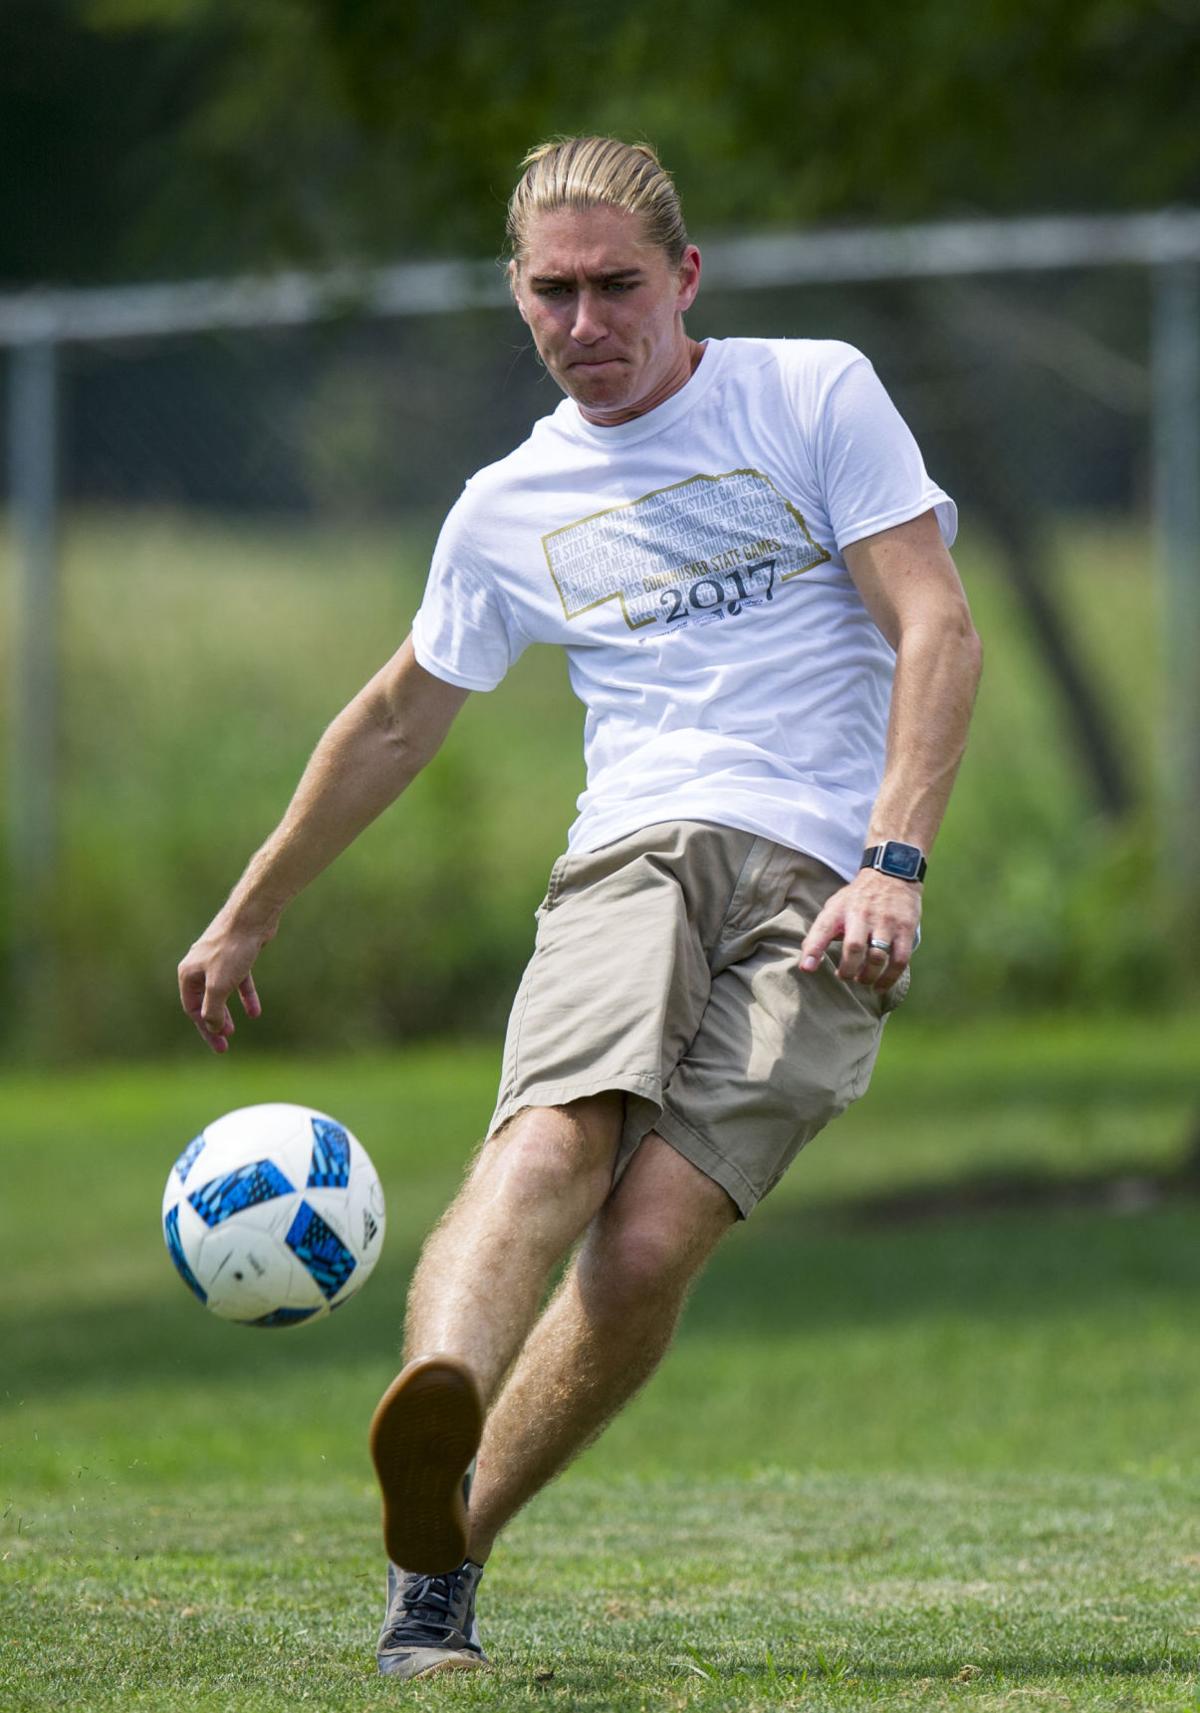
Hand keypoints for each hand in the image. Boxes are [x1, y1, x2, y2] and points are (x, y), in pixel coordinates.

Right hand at [177, 911, 272, 1054]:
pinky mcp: (237, 956)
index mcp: (188, 974)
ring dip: (227, 1011)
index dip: (205, 1028)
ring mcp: (218, 961)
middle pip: (204, 1002)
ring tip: (234, 1029)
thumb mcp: (218, 986)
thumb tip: (213, 1027)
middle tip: (225, 1042)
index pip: (192, 1009)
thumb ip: (213, 1009)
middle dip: (214, 1022)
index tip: (220, 1044)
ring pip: (221, 992)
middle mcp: (199, 967)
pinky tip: (255, 1012)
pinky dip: (245, 996)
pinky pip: (239, 981)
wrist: (251, 917)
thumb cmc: (231, 950)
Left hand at [799, 870, 920, 992]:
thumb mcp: (835, 906)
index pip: (823, 928)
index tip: (806, 968)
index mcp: (839, 909)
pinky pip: (899, 959)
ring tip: (862, 980)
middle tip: (845, 977)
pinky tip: (880, 986)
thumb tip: (807, 962)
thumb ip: (822, 931)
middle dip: (848, 970)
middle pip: (854, 947)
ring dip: (868, 976)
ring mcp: (885, 921)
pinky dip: (889, 978)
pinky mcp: (905, 928)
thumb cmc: (857, 899)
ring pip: (877, 957)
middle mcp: (862, 914)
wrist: (892, 874)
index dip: (813, 949)